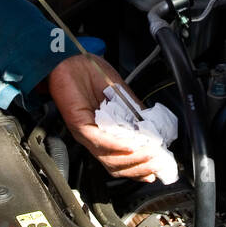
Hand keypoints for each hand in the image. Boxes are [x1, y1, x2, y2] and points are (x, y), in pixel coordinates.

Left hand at [48, 53, 164, 181]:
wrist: (68, 58)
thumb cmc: (89, 72)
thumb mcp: (120, 93)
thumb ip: (134, 111)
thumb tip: (153, 128)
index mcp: (103, 131)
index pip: (120, 159)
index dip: (139, 166)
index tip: (157, 166)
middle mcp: (93, 136)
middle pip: (115, 165)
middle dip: (140, 168)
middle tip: (157, 165)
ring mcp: (85, 133)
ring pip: (108, 157)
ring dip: (133, 159)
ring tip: (150, 155)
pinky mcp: (79, 124)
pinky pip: (100, 140)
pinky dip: (118, 145)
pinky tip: (132, 145)